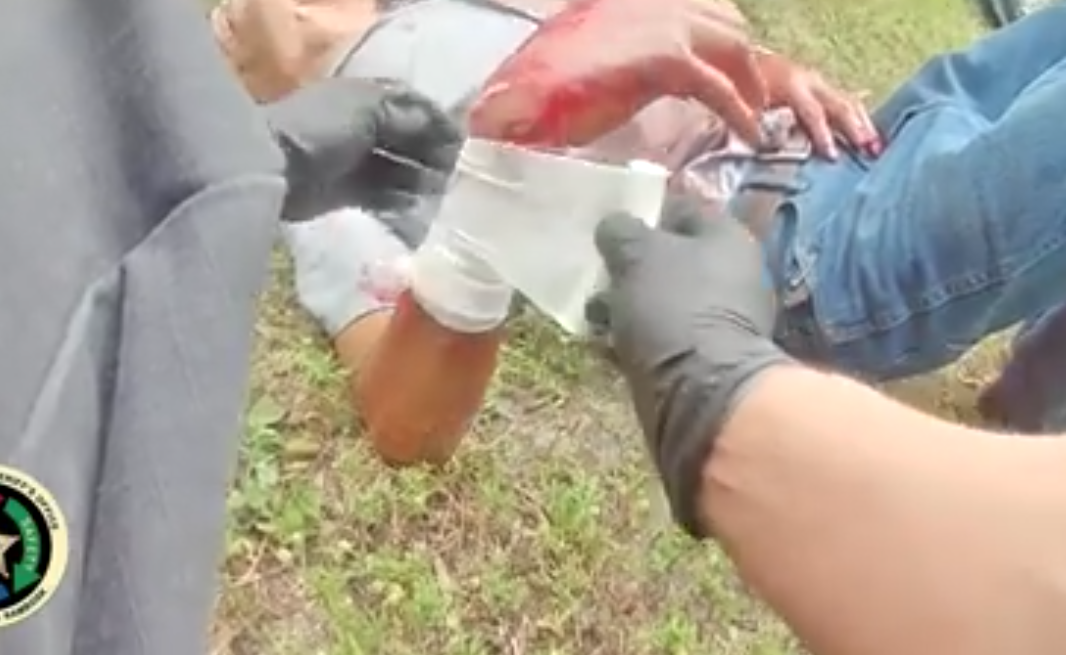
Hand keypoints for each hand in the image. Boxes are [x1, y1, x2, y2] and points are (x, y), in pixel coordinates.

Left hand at [266, 78, 462, 221]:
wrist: (271, 167)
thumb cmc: (319, 129)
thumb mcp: (367, 112)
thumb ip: (405, 118)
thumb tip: (438, 125)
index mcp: (367, 98)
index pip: (412, 106)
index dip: (437, 122)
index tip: (461, 143)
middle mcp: (363, 127)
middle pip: (409, 140)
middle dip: (433, 154)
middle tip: (454, 174)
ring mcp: (355, 162)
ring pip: (400, 171)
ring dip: (420, 181)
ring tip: (437, 195)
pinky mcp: (347, 193)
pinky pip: (383, 198)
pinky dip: (400, 203)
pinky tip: (415, 211)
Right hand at [469, 0, 766, 146]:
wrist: (518, 95)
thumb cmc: (539, 86)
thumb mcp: (586, 60)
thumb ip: (618, 58)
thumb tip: (629, 70)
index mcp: (631, 1)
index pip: (696, 5)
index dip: (716, 31)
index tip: (729, 64)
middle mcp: (653, 2)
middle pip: (724, 20)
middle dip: (742, 57)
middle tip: (751, 91)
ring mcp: (663, 25)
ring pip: (732, 47)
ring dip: (749, 82)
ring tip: (755, 113)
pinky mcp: (667, 58)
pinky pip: (718, 86)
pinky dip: (738, 112)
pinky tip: (748, 134)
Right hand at [589, 196, 791, 536]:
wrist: (700, 395)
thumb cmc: (672, 308)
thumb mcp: (636, 255)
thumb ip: (620, 231)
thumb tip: (613, 225)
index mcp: (726, 237)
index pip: (679, 210)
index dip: (641, 214)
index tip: (605, 230)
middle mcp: (732, 274)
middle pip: (670, 259)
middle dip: (630, 266)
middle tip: (595, 274)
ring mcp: (722, 320)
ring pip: (663, 299)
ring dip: (628, 305)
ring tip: (593, 316)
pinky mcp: (705, 359)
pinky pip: (663, 337)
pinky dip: (636, 338)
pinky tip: (606, 345)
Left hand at [756, 51, 879, 159]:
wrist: (747, 60)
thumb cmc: (745, 89)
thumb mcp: (748, 106)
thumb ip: (759, 126)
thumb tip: (770, 148)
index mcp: (792, 85)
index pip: (813, 112)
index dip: (823, 135)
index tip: (832, 157)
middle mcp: (811, 81)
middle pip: (840, 105)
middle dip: (855, 129)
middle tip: (869, 151)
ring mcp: (820, 83)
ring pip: (849, 103)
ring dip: (863, 126)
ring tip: (876, 148)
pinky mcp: (824, 88)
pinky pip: (848, 102)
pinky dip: (860, 120)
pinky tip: (870, 137)